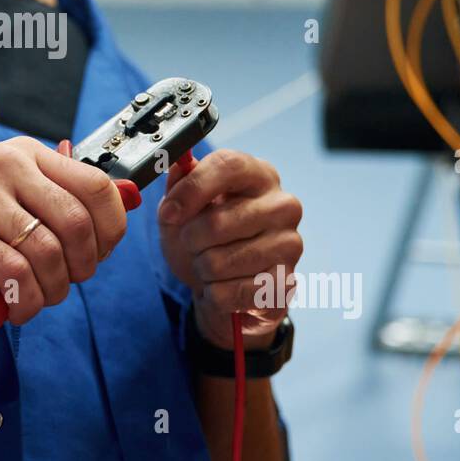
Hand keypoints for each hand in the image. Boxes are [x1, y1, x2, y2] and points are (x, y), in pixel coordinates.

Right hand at [0, 137, 128, 324]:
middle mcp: (6, 168)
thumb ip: (46, 192)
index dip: (110, 228)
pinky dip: (23, 301)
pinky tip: (13, 307)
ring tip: (34, 298)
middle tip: (66, 281)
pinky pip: (15, 274)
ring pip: (49, 253)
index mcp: (22, 153)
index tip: (99, 252)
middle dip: (84, 266)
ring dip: (52, 289)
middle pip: (79, 223)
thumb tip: (120, 201)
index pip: (96, 184)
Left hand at [158, 150, 302, 349]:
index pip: (229, 165)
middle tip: (193, 244)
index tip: (169, 212)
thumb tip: (176, 166)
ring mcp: (289, 244)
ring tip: (211, 266)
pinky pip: (229, 292)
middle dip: (190, 239)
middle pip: (218, 221)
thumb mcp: (184, 210)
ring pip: (218, 262)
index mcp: (259, 175)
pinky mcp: (285, 283)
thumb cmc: (205, 241)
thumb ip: (178, 186)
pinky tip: (225, 287)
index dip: (193, 189)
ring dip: (201, 268)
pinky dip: (214, 294)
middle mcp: (282, 205)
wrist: (224, 290)